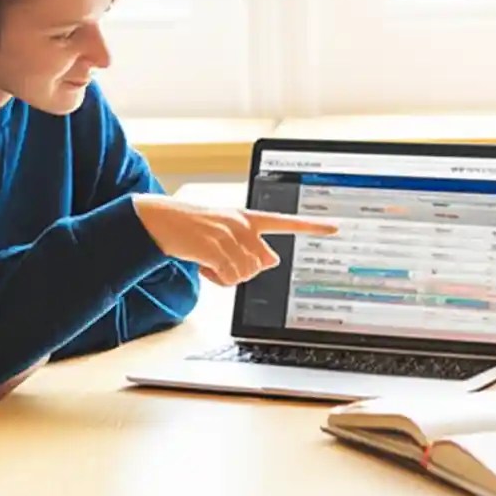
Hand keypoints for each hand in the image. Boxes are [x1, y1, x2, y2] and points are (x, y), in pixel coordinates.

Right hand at [132, 194, 337, 286]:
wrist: (161, 220)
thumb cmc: (193, 228)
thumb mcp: (226, 229)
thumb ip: (251, 243)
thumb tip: (270, 261)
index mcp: (248, 216)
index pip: (286, 221)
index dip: (312, 226)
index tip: (335, 227)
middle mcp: (243, 224)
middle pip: (263, 263)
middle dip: (244, 269)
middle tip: (221, 260)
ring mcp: (230, 235)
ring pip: (246, 274)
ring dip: (227, 275)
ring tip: (209, 259)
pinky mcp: (216, 248)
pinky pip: (229, 278)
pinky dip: (216, 279)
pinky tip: (203, 265)